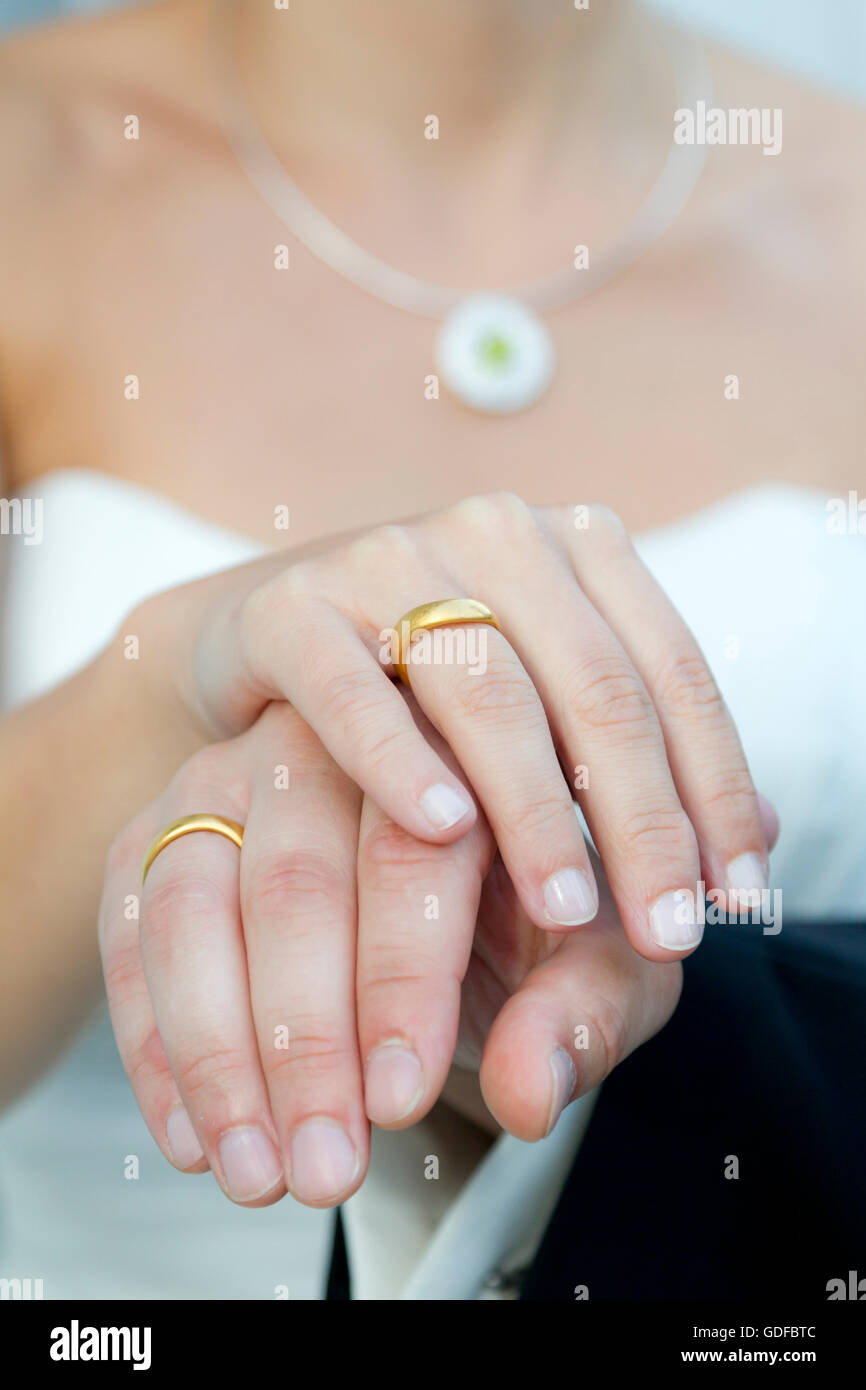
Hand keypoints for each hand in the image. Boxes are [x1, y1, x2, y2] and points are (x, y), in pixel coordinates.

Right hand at [98, 699, 778, 1207]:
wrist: (455, 899)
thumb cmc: (539, 923)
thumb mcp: (596, 970)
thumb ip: (578, 1018)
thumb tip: (527, 1092)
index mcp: (456, 755)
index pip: (411, 852)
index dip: (400, 980)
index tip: (401, 1099)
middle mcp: (331, 749)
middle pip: (293, 878)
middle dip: (305, 1040)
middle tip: (328, 1168)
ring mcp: (233, 781)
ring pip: (193, 904)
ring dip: (216, 1055)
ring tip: (260, 1175)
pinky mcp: (164, 832)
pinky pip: (133, 935)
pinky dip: (154, 1047)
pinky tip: (193, 1142)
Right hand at [143, 493, 769, 958]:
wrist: (274, 640)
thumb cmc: (434, 692)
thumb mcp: (549, 711)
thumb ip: (639, 759)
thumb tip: (764, 830)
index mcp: (577, 550)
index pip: (670, 672)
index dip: (715, 786)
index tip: (743, 896)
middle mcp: (495, 537)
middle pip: (593, 686)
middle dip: (642, 820)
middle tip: (669, 932)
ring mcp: (388, 560)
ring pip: (484, 690)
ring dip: (534, 809)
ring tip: (569, 912)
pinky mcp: (291, 606)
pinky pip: (350, 690)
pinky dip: (397, 759)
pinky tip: (442, 831)